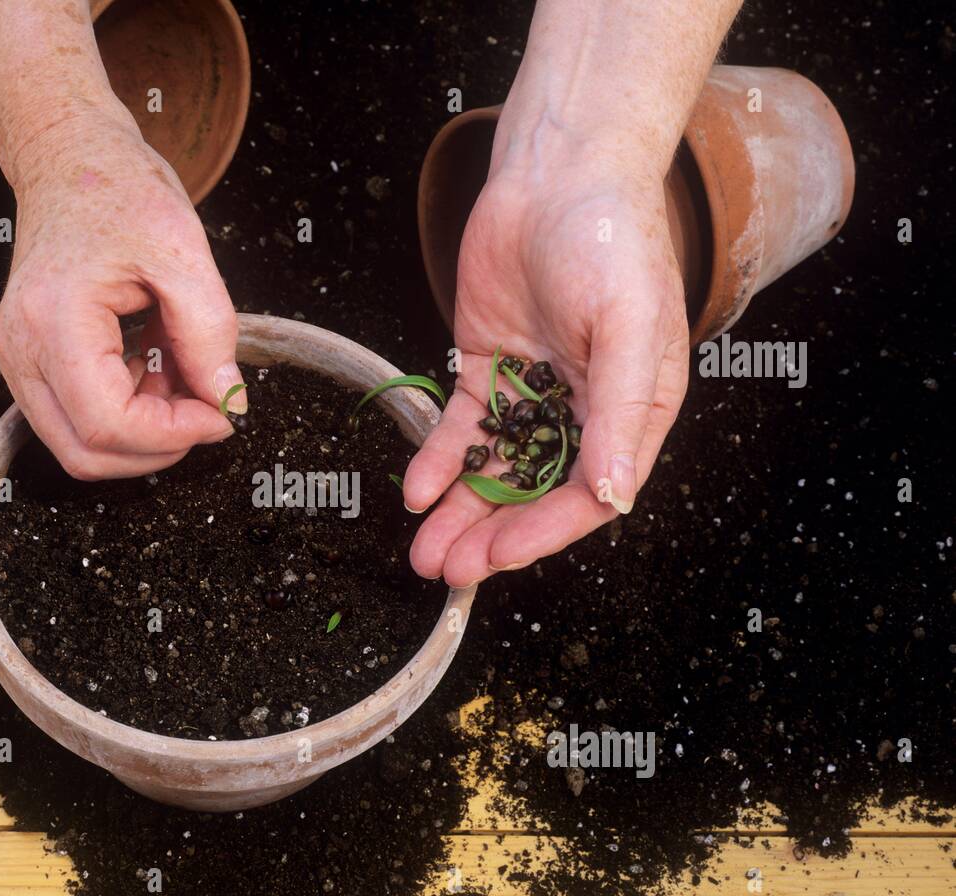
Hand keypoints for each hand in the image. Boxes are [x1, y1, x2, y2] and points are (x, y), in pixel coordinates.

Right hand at [0, 113, 244, 479]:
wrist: (69, 156)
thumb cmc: (117, 188)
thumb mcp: (183, 252)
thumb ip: (209, 334)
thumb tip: (227, 400)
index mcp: (54, 321)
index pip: (108, 424)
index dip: (173, 435)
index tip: (221, 413)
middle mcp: (22, 349)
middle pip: (85, 453)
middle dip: (156, 446)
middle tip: (204, 409)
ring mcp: (18, 359)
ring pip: (78, 446)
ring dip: (141, 432)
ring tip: (177, 375)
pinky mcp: (29, 362)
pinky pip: (75, 419)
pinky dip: (124, 415)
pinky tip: (154, 369)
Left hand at [402, 159, 690, 586]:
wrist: (555, 171)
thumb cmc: (612, 239)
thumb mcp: (628, 327)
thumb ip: (619, 415)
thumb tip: (614, 495)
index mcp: (633, 410)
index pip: (588, 493)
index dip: (542, 532)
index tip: (497, 556)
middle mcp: (583, 411)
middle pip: (535, 492)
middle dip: (492, 534)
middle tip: (448, 569)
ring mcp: (532, 392)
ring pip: (494, 470)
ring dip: (460, 512)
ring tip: (423, 552)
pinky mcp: (489, 369)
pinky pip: (462, 429)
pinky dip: (439, 461)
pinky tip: (416, 492)